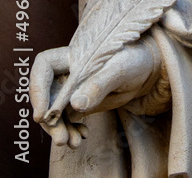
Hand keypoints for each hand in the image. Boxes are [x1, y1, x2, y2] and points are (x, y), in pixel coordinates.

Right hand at [31, 39, 159, 145]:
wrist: (147, 71)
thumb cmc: (135, 60)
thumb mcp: (121, 69)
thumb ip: (100, 84)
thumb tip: (76, 104)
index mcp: (74, 55)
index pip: (44, 66)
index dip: (38, 88)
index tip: (42, 113)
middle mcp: (68, 71)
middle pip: (46, 94)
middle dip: (50, 119)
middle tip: (61, 138)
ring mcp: (71, 88)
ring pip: (53, 110)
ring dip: (59, 129)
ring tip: (72, 142)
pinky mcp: (78, 103)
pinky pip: (65, 119)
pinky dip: (70, 130)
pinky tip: (81, 136)